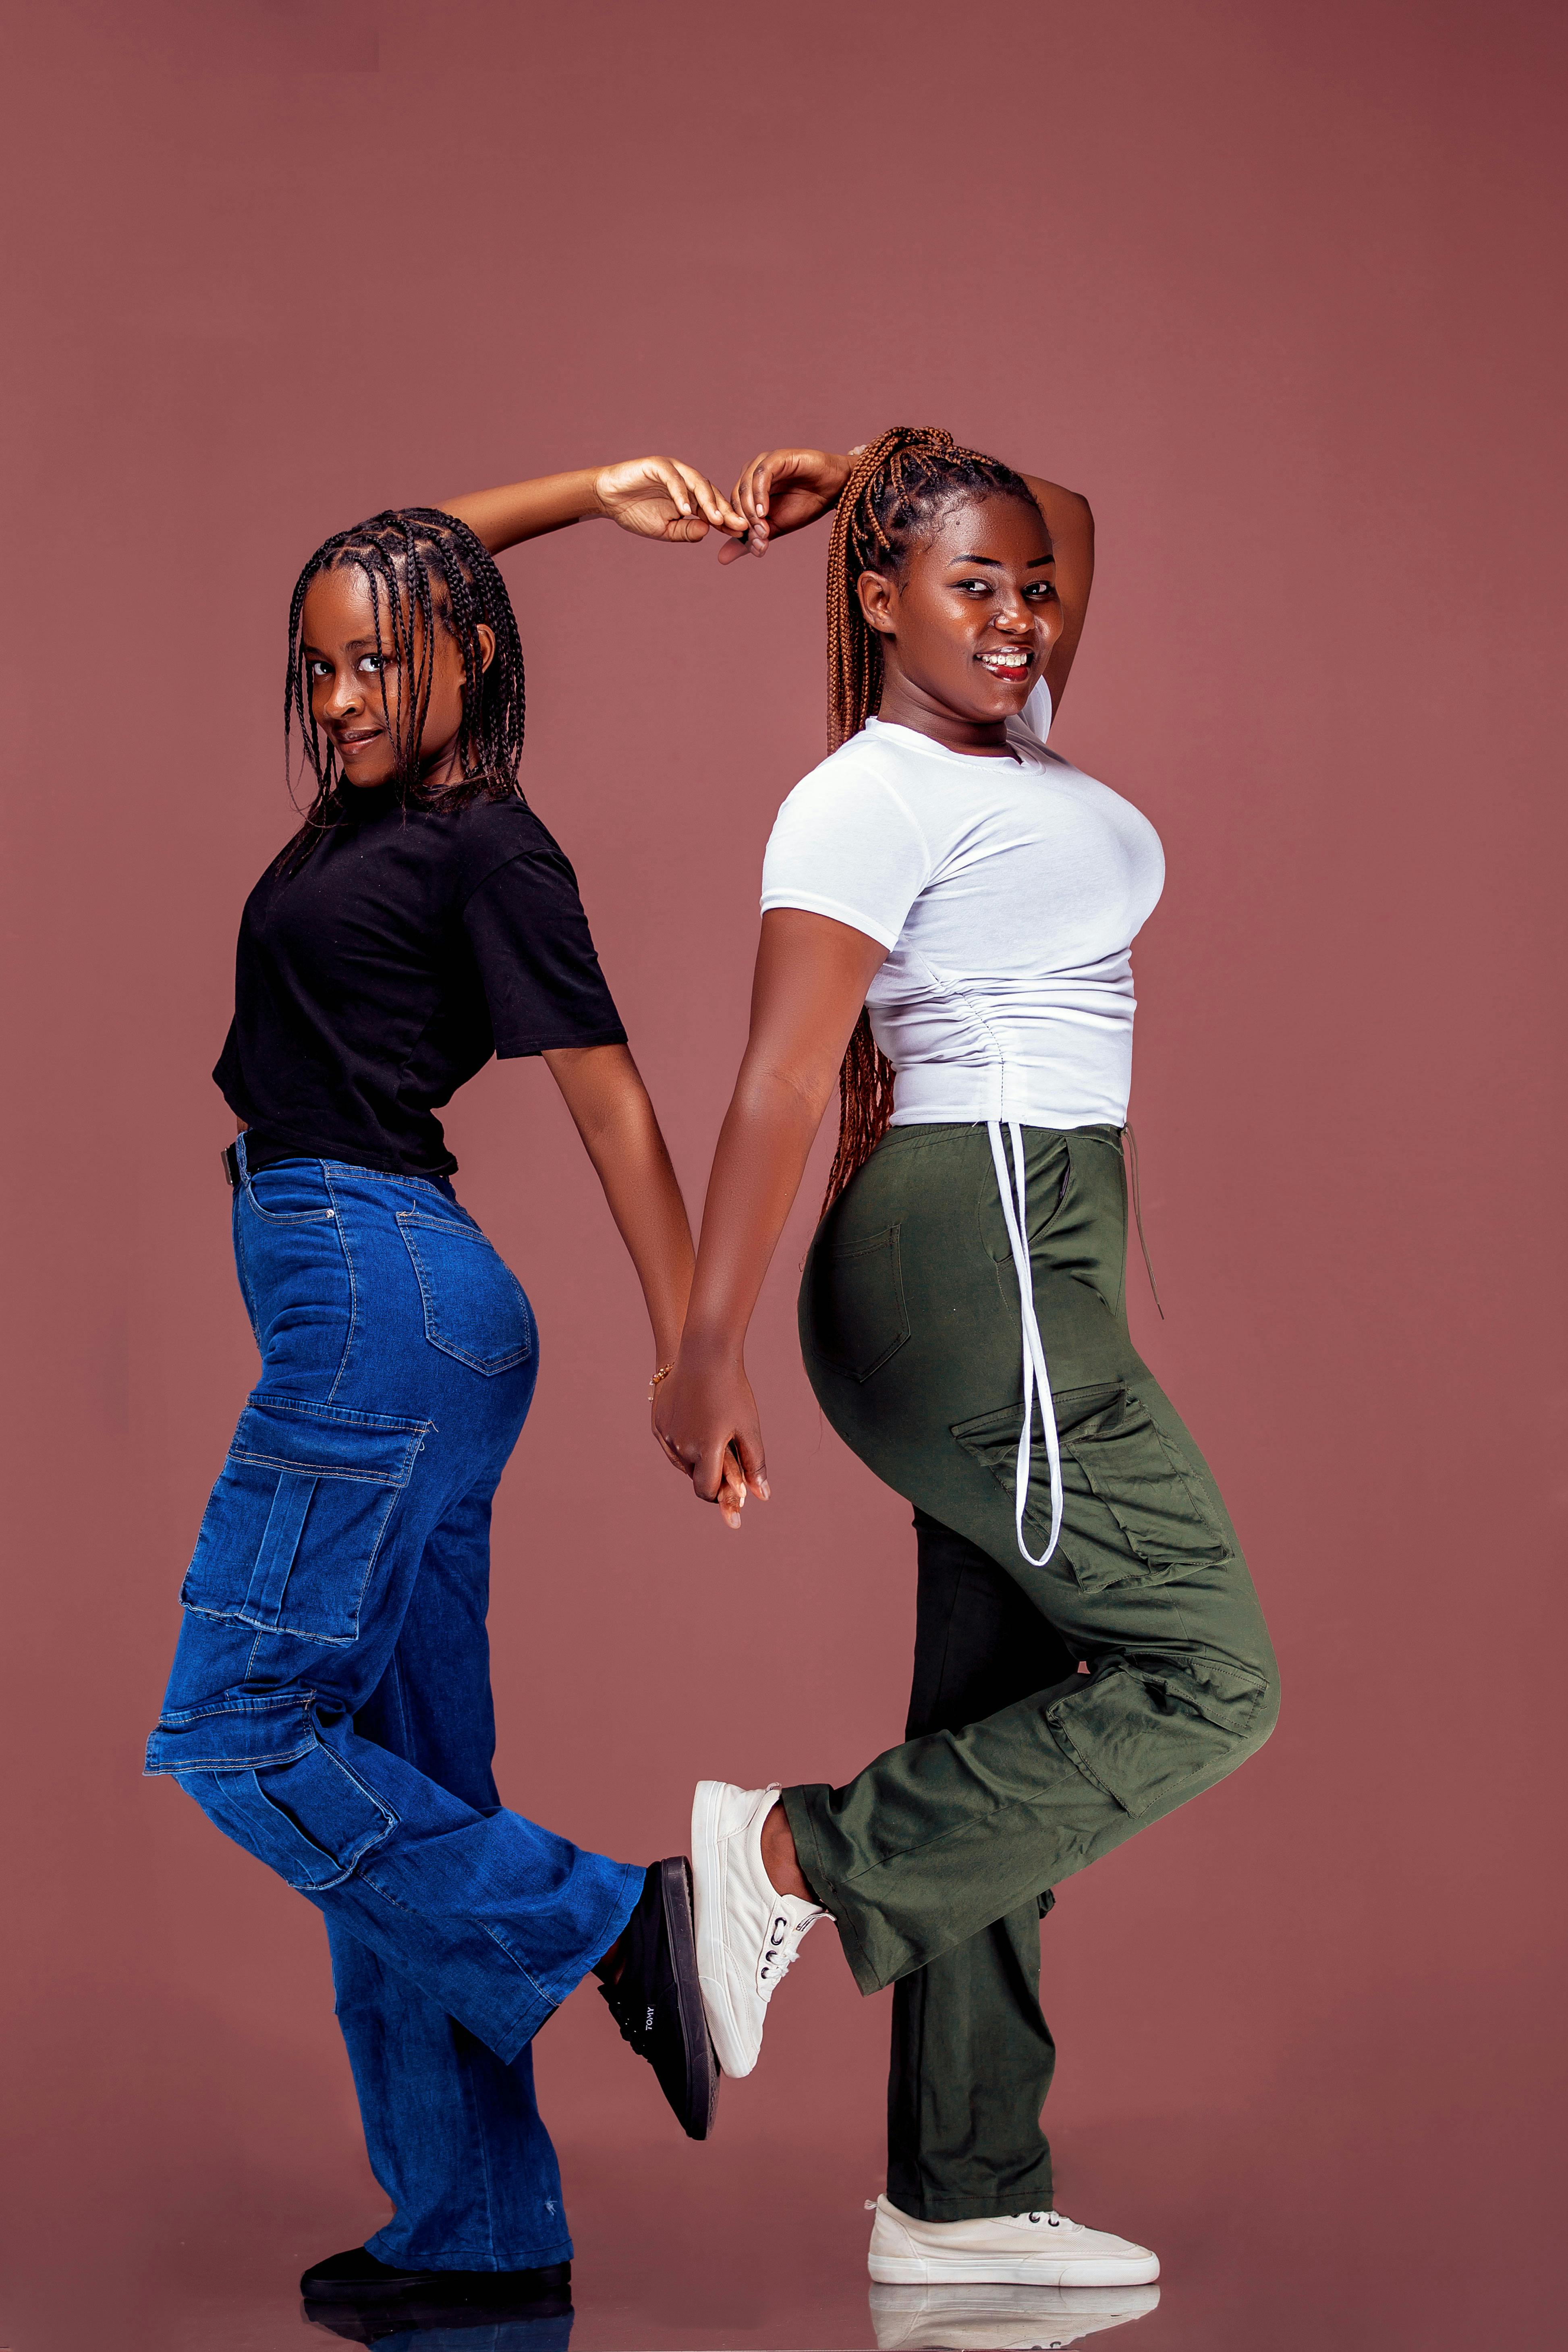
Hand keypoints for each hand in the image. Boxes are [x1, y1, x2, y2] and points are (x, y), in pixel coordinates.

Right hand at [593, 455, 745, 543]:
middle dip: (725, 511)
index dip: (728, 520)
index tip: (741, 534)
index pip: (714, 508)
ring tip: (716, 519)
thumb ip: (686, 532)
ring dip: (708, 502)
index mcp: (691, 497)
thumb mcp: (665, 530)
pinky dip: (680, 494)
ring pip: (698, 483)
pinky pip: (673, 479)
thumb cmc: (636, 513)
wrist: (608, 499)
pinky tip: (685, 510)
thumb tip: (707, 531)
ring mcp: (674, 471)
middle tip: (738, 525)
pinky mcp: (658, 465)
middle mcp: (686, 481)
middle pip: (712, 494)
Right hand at [653, 1340, 769, 1531]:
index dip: (720, 1494)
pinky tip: (696, 1427)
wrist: (704, 1354)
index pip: (707, 1490)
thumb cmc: (732, 1391)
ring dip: (696, 1458)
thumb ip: (754, 1465)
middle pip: (695, 1475)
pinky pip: (669, 1444)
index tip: (732, 1490)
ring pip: (681, 1461)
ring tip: (713, 1437)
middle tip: (727, 1455)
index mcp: (705, 1451)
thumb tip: (763, 1496)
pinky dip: (682, 1444)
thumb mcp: (749, 1428)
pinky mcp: (657, 1423)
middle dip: (711, 1472)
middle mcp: (681, 1447)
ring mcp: (666, 1434)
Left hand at [717, 445, 862, 564]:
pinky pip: (762, 475)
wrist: (835, 490)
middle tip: (763, 539)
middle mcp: (752, 473)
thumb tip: (721, 558)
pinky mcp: (777, 457)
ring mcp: (763, 463)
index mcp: (748, 488)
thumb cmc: (806, 505)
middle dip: (747, 523)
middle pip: (736, 499)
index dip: (742, 531)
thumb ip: (749, 540)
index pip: (733, 510)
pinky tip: (765, 511)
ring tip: (765, 529)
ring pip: (745, 487)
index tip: (759, 548)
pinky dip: (760, 494)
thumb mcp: (774, 528)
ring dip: (752, 512)